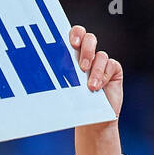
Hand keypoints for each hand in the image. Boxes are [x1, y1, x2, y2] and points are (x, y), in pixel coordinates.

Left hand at [69, 25, 122, 154]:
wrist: (92, 120)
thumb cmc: (75, 102)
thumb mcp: (64, 88)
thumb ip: (58, 76)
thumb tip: (40, 72)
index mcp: (73, 54)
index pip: (75, 35)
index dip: (75, 34)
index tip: (72, 44)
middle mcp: (88, 54)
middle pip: (89, 39)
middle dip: (87, 50)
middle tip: (82, 66)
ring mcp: (101, 62)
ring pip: (101, 54)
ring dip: (95, 70)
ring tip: (91, 86)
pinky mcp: (112, 69)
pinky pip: (110, 65)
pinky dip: (103, 75)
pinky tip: (98, 87)